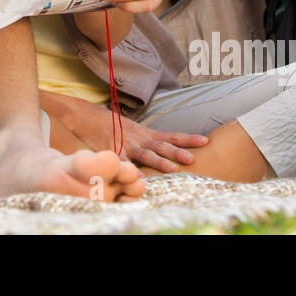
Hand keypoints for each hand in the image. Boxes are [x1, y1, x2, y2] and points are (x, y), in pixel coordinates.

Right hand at [58, 94, 207, 172]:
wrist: (90, 118)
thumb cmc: (116, 128)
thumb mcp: (137, 131)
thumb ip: (151, 140)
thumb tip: (173, 148)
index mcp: (147, 134)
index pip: (171, 136)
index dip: (188, 139)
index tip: (205, 140)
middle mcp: (140, 138)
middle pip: (162, 146)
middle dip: (178, 152)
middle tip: (192, 159)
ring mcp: (127, 145)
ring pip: (146, 154)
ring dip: (160, 162)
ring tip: (173, 170)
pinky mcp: (114, 152)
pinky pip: (124, 162)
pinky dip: (131, 170)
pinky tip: (139, 178)